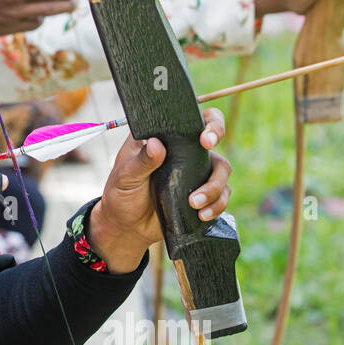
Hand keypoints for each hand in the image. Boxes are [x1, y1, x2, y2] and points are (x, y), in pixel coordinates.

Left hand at [87, 108, 231, 272]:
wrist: (127, 226)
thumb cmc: (121, 195)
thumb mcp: (125, 177)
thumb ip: (141, 162)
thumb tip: (156, 144)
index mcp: (162, 137)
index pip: (188, 118)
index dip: (205, 120)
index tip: (204, 138)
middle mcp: (182, 150)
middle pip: (213, 134)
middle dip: (217, 138)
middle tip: (207, 147)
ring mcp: (194, 171)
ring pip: (221, 168)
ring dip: (214, 186)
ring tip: (194, 204)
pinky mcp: (201, 193)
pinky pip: (221, 195)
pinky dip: (217, 205)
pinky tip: (202, 215)